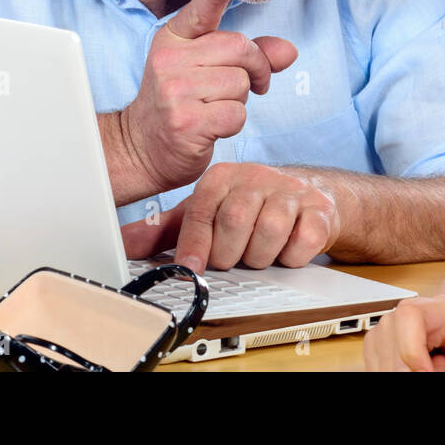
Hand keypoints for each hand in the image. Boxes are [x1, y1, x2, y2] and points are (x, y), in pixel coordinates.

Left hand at [119, 162, 341, 271]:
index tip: (191, 267)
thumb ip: (165, 230)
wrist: (308, 197)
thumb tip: (124, 244)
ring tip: (259, 253)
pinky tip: (286, 249)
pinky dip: (292, 256)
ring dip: (261, 257)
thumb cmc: (250, 208)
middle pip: (234, 222)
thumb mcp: (206, 214)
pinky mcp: (319, 209)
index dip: (194, 244)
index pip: (201, 210)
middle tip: (233, 258)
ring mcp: (291, 191)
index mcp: (223, 176)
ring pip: (268, 233)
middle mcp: (256, 177)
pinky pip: (303, 241)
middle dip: (230, 254)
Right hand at [122, 0, 297, 191]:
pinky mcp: (186, 123)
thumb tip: (289, 51)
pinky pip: (237, 113)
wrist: (145, 146)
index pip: (197, 14)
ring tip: (217, 105)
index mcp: (172, 39)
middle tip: (254, 84)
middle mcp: (169, 62)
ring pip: (240, 83)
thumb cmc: (182, 100)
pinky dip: (234, 122)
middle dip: (257, 68)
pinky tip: (213, 125)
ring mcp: (175, 93)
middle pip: (240, 49)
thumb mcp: (206, 68)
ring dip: (240, 99)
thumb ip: (248, 56)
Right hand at [362, 295, 444, 370]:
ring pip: (383, 365)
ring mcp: (387, 328)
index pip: (408, 316)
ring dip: (407, 374)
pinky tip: (416, 369)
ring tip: (431, 366)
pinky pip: (379, 371)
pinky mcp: (376, 346)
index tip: (427, 372)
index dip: (413, 351)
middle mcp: (406, 312)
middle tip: (443, 367)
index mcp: (439, 308)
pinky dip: (396, 375)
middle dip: (415, 373)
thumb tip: (423, 375)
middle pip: (394, 349)